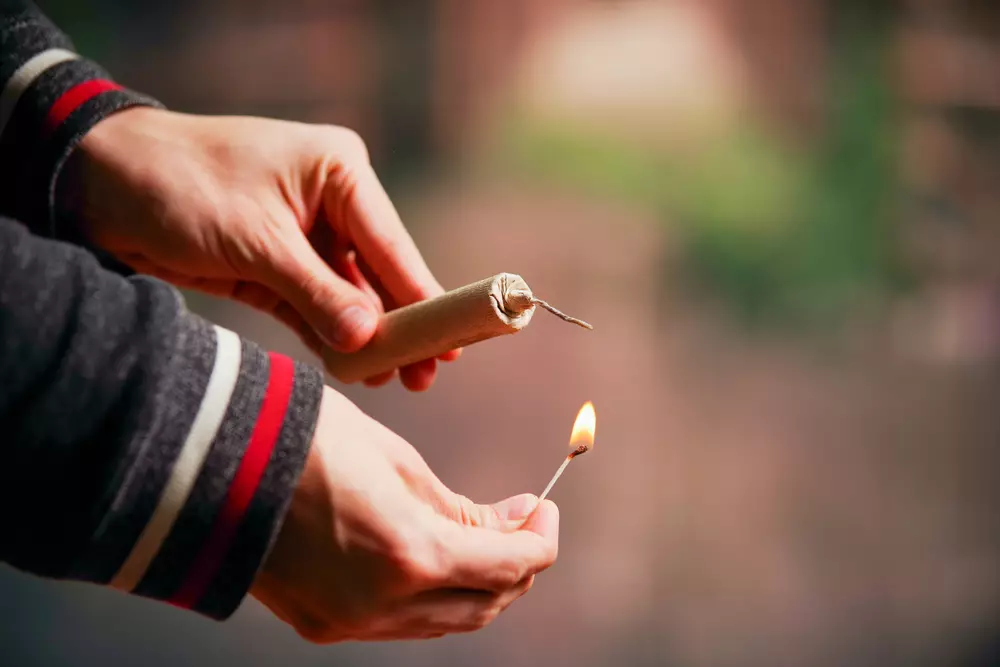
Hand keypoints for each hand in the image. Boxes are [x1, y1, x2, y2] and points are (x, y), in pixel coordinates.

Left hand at [63, 108, 458, 389]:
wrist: (99, 184)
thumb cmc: (181, 187)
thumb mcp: (255, 243)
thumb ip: (317, 293)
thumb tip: (370, 339)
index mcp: (338, 172)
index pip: (392, 243)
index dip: (423, 296)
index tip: (453, 340)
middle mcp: (331, 200)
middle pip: (379, 272)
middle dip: (399, 323)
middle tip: (427, 373)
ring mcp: (304, 234)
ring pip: (348, 294)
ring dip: (365, 336)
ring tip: (394, 379)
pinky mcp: (275, 264)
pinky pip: (314, 304)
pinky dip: (329, 334)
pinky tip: (353, 365)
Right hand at [251, 388, 558, 641]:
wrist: (206, 460)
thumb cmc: (305, 438)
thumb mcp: (395, 459)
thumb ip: (455, 505)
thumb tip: (506, 521)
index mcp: (410, 554)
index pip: (510, 566)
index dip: (540, 538)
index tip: (543, 506)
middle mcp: (384, 604)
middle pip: (484, 604)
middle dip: (515, 563)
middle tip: (521, 519)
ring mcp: (349, 623)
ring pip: (444, 621)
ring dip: (476, 583)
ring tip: (482, 533)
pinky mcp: (319, 624)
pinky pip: (400, 622)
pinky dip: (431, 593)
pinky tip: (431, 554)